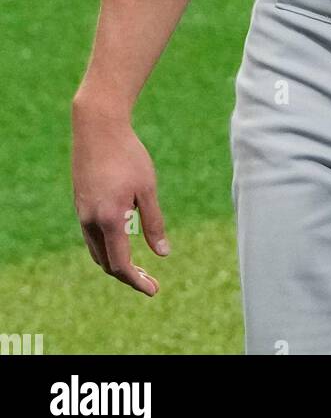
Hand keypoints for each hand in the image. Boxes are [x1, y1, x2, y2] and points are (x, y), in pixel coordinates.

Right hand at [72, 99, 168, 295]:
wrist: (97, 127)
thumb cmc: (128, 155)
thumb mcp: (147, 188)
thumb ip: (154, 223)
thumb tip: (163, 253)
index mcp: (109, 220)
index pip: (121, 264)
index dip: (137, 281)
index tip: (154, 290)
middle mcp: (90, 221)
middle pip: (106, 262)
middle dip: (128, 275)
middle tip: (150, 281)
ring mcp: (82, 212)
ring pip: (96, 250)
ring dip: (115, 262)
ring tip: (137, 265)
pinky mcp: (80, 202)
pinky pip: (91, 235)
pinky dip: (106, 246)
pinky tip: (121, 239)